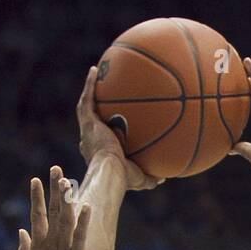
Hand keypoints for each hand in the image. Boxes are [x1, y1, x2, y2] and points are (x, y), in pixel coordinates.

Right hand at [16, 168, 91, 249]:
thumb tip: (21, 232)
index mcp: (36, 245)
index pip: (36, 215)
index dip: (36, 197)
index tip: (36, 179)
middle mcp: (48, 244)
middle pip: (51, 211)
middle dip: (52, 189)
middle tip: (55, 168)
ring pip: (65, 219)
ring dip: (66, 199)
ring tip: (68, 180)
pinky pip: (80, 237)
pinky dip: (83, 221)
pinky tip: (86, 206)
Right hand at [77, 66, 163, 190]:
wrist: (111, 172)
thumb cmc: (124, 178)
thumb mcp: (141, 179)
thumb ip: (151, 177)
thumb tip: (164, 177)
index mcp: (99, 151)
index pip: (101, 138)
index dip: (104, 129)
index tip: (111, 123)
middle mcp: (90, 139)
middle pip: (93, 120)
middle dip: (97, 108)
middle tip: (104, 97)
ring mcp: (87, 129)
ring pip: (87, 105)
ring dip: (90, 90)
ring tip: (97, 74)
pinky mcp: (87, 122)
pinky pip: (87, 99)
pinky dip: (90, 84)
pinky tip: (95, 70)